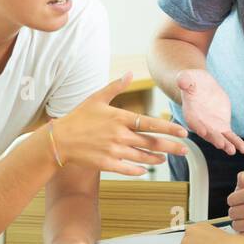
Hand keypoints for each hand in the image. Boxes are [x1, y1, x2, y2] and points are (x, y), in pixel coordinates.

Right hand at [52, 74, 188, 176]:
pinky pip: (128, 168)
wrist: (59, 140)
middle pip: (151, 142)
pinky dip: (138, 170)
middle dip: (171, 147)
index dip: (169, 128)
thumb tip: (130, 73)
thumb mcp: (97, 98)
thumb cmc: (79, 117)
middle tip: (184, 150)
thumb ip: (115, 87)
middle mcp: (119, 135)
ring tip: (166, 158)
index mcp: (120, 118)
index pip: (151, 124)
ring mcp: (113, 150)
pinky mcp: (106, 164)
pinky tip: (146, 169)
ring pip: (142, 156)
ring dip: (157, 158)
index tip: (183, 132)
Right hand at [176, 69, 243, 154]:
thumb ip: (185, 80)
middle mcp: (200, 123)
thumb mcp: (188, 77)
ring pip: (220, 137)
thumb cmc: (192, 80)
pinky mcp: (222, 126)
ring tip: (233, 151)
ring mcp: (212, 127)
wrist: (202, 85)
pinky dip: (236, 142)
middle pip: (208, 133)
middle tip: (222, 145)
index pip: (193, 121)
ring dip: (226, 144)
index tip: (203, 132)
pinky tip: (243, 149)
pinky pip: (230, 136)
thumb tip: (182, 81)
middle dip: (215, 139)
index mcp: (190, 113)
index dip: (198, 126)